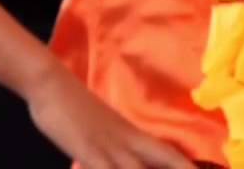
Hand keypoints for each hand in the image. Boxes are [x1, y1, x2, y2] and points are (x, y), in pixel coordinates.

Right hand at [25, 62, 195, 168]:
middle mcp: (129, 142)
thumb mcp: (104, 131)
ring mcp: (111, 147)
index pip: (171, 155)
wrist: (54, 82)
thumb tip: (134, 160)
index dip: (190, 167)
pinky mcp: (89, 151)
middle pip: (168, 160)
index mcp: (135, 136)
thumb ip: (121, 148)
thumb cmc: (76, 109)